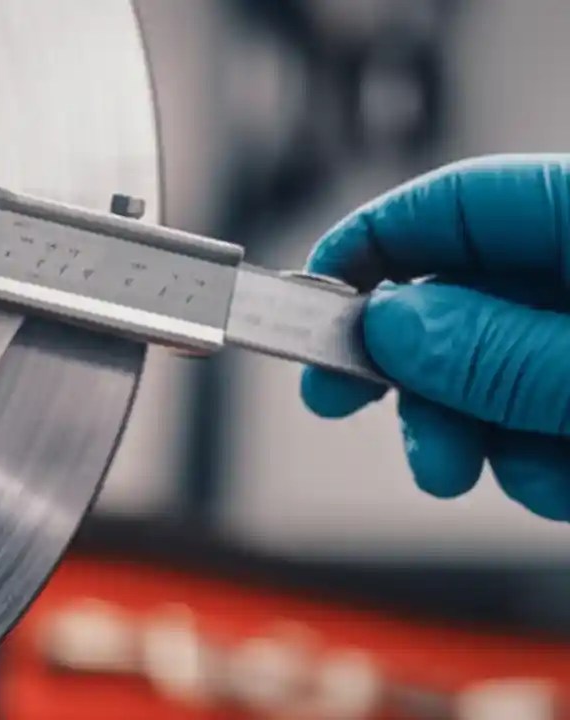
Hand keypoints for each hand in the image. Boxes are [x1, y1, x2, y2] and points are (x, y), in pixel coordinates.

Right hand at [300, 156, 569, 520]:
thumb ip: (493, 353)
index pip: (452, 203)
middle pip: (461, 295)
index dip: (365, 247)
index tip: (303, 304)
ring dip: (466, 430)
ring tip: (468, 470)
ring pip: (497, 368)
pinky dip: (535, 457)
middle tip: (342, 404)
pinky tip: (556, 482)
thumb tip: (389, 326)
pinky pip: (548, 415)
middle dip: (406, 367)